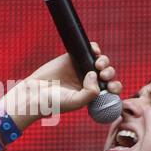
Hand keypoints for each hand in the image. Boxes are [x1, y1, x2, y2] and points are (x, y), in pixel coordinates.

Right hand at [2, 42, 123, 118]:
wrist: (35, 92)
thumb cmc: (55, 102)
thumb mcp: (76, 101)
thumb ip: (91, 92)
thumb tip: (95, 74)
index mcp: (94, 95)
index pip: (111, 89)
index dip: (115, 86)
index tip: (111, 86)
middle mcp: (90, 82)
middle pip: (108, 74)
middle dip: (110, 73)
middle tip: (102, 75)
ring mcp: (82, 69)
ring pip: (101, 62)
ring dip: (104, 62)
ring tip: (97, 65)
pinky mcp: (72, 58)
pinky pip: (89, 50)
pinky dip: (94, 48)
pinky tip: (95, 51)